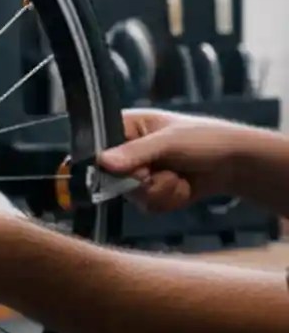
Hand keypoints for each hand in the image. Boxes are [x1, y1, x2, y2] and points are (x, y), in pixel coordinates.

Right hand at [98, 110, 240, 212]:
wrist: (236, 164)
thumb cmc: (205, 140)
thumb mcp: (169, 142)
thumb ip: (135, 152)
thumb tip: (101, 162)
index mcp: (127, 127)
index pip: (97, 145)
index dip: (106, 161)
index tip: (122, 168)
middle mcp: (128, 151)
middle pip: (111, 176)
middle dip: (140, 180)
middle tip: (158, 171)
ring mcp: (140, 173)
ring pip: (130, 194)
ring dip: (159, 190)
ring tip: (178, 177)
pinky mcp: (152, 192)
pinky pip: (146, 205)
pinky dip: (168, 199)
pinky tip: (182, 187)